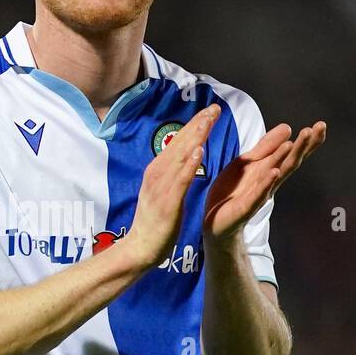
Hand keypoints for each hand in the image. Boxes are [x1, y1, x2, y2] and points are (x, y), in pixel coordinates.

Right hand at [124, 105, 220, 269]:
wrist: (140, 247)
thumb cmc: (155, 221)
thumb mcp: (162, 190)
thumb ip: (172, 172)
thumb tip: (184, 155)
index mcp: (158, 169)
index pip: (179, 141)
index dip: (195, 124)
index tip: (211, 110)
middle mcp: (157, 173)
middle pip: (180, 143)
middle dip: (198, 124)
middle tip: (215, 108)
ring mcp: (161, 186)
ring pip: (180, 156)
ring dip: (195, 137)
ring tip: (208, 120)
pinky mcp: (167, 201)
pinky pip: (180, 180)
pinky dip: (189, 164)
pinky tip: (200, 151)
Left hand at [203, 120, 326, 246]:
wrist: (215, 219)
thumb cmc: (234, 190)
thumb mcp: (248, 162)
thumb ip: (266, 146)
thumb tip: (288, 127)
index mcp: (269, 169)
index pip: (292, 153)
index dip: (307, 141)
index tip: (321, 125)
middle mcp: (269, 182)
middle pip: (290, 161)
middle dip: (303, 145)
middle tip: (317, 129)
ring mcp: (259, 195)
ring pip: (277, 175)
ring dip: (286, 159)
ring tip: (294, 143)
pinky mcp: (246, 207)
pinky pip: (258, 194)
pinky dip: (267, 183)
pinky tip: (274, 172)